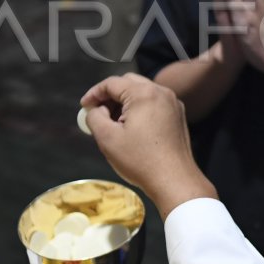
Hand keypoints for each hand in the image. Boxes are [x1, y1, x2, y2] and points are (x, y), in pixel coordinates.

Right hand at [80, 74, 216, 218]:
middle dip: (110, 96)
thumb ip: (94, 117)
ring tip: (115, 123)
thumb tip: (96, 109)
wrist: (174, 180)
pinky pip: (154, 103)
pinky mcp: (178, 115)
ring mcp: (173, 103)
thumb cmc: (139, 160)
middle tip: (98, 113)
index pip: (111, 83)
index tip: (84, 107)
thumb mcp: (107, 138)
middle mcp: (161, 92)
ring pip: (142, 92)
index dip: (94, 93)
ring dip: (125, 102)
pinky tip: (133, 128)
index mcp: (143, 93)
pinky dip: (140, 109)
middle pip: (128, 83)